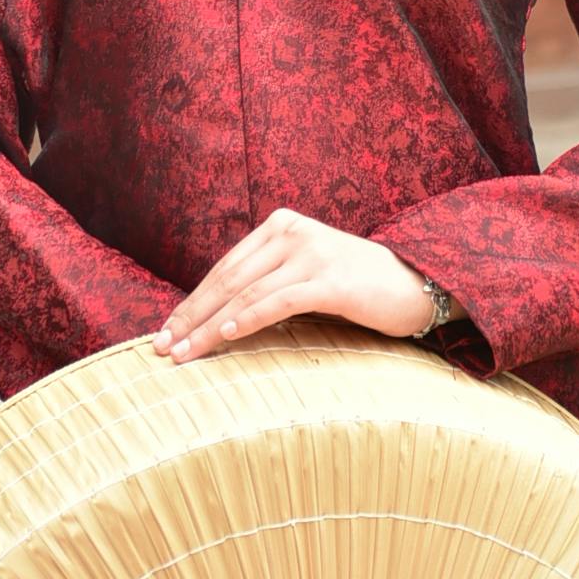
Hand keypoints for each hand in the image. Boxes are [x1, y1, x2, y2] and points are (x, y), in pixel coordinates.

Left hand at [153, 207, 433, 361]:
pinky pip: (278, 301)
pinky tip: (225, 336)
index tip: (166, 332)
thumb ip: (268, 280)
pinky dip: (248, 319)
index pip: (225, 268)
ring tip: (184, 353)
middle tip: (162, 348)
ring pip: (245, 293)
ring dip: (210, 328)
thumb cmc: (356, 286)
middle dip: (191, 316)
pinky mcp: (330, 278)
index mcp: (280, 225)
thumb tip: (215, 317)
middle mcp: (291, 232)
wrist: (416, 283)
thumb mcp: (305, 272)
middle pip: (228, 280)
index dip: (192, 302)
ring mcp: (311, 252)